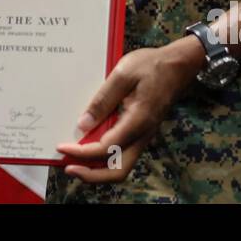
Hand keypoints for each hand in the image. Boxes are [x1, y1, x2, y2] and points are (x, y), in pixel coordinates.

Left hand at [55, 39, 201, 183]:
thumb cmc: (152, 65)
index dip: (81, 152)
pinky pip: (122, 153)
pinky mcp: (141, 132)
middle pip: (117, 171)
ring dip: (97, 169)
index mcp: (138, 121)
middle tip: (67, 167)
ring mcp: (143, 136)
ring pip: (120, 165)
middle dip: (91, 175)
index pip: (106, 149)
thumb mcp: (122, 74)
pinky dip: (104, 157)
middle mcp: (143, 135)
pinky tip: (89, 145)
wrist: (178, 65)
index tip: (62, 147)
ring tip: (74, 159)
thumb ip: (103, 100)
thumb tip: (83, 124)